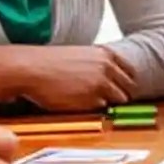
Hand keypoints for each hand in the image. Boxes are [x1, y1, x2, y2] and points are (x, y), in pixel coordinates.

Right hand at [19, 46, 138, 111]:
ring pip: (118, 100)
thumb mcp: (81, 54)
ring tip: (89, 100)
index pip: (131, 72)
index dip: (127, 82)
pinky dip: (95, 108)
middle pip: (129, 88)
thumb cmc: (51, 62)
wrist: (32, 69)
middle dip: (121, 94)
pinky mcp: (92, 101)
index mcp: (106, 55)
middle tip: (107, 99)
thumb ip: (99, 64)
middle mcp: (108, 68)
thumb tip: (109, 76)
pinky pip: (102, 108)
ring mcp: (102, 85)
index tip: (121, 88)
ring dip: (108, 102)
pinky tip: (79, 102)